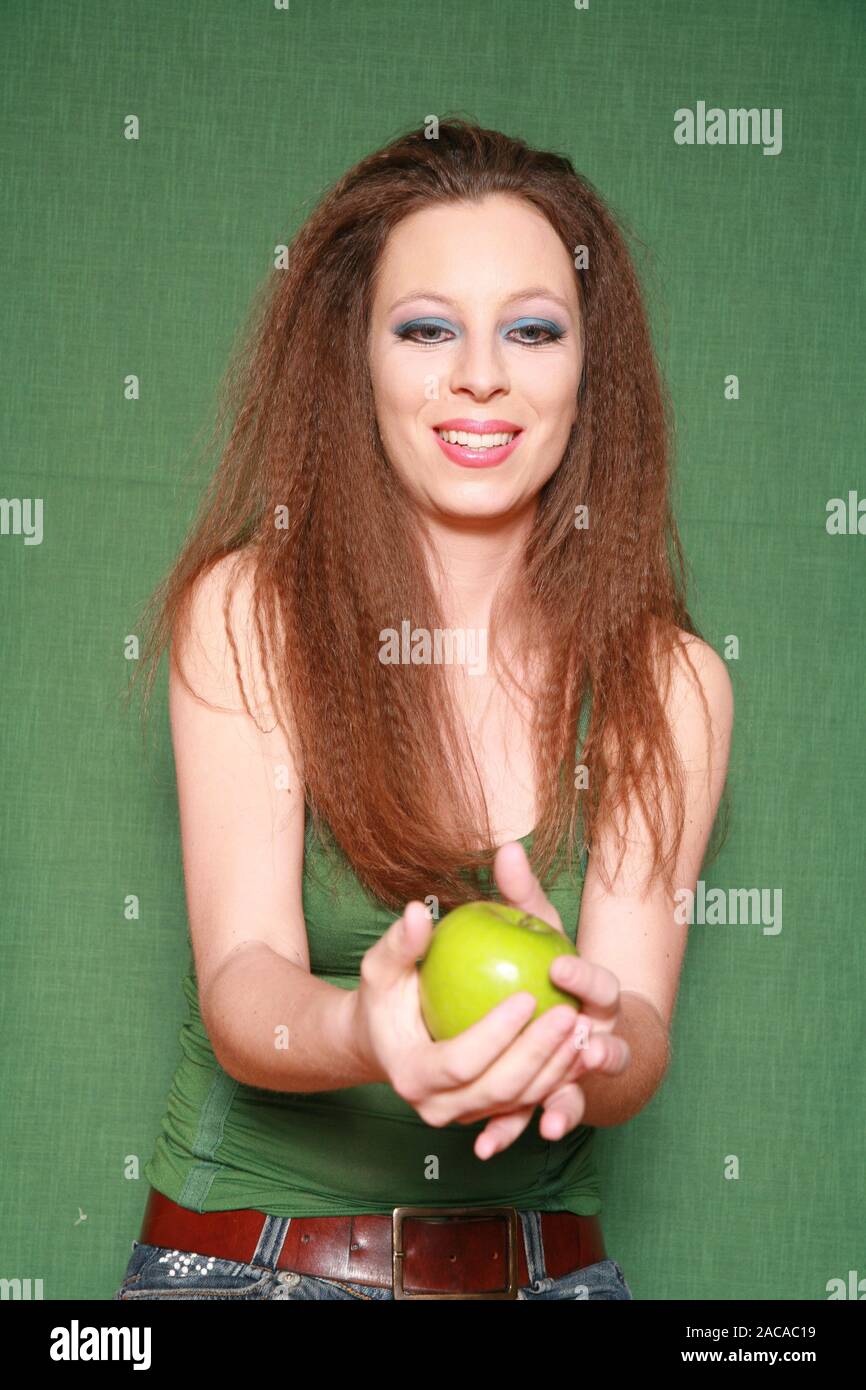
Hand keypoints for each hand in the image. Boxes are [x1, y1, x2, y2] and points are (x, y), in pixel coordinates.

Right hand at [351, 885, 604, 1146]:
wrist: (383, 1039)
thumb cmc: (385, 996)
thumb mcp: (383, 967)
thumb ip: (400, 942)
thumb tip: (417, 911)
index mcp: (411, 1075)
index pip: (460, 1063)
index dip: (497, 1035)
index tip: (528, 996)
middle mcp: (437, 1107)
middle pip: (498, 1089)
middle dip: (538, 1053)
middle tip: (569, 1014)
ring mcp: (464, 1115)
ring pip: (520, 1101)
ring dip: (557, 1068)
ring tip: (581, 1027)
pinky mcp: (486, 1113)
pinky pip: (528, 1100)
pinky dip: (557, 1078)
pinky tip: (580, 1046)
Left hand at [471, 841, 630, 1158]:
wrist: (552, 1013)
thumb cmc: (538, 961)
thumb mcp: (531, 929)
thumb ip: (520, 894)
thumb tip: (507, 847)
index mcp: (598, 993)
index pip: (600, 985)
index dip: (584, 977)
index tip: (557, 966)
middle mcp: (598, 1036)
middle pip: (602, 1047)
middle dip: (590, 1049)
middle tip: (568, 1045)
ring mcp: (578, 1073)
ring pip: (573, 1090)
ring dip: (564, 1101)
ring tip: (550, 1117)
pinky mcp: (550, 1098)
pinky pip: (533, 1115)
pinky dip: (517, 1130)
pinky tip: (486, 1145)